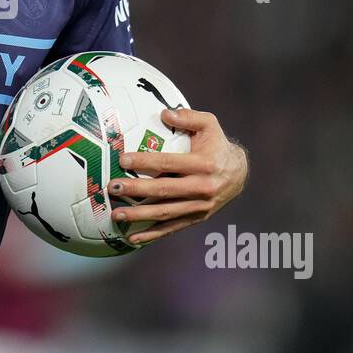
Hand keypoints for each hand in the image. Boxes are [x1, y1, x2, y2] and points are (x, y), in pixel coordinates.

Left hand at [108, 108, 247, 246]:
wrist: (239, 174)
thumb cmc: (217, 145)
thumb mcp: (209, 124)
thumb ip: (188, 117)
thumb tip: (164, 114)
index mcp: (204, 164)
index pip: (169, 162)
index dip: (145, 161)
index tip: (122, 159)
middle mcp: (202, 187)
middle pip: (164, 190)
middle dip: (136, 190)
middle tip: (113, 188)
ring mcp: (200, 206)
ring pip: (165, 213)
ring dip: (139, 216)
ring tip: (116, 214)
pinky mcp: (197, 218)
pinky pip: (172, 228)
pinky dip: (152, 235)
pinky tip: (132, 238)